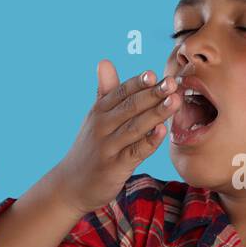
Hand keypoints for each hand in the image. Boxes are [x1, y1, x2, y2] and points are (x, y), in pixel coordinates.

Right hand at [53, 59, 178, 213]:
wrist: (71, 184)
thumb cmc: (89, 147)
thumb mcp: (94, 117)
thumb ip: (104, 91)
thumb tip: (104, 61)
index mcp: (99, 111)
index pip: (121, 92)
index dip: (138, 82)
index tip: (155, 73)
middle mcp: (102, 126)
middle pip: (130, 106)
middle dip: (152, 93)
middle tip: (172, 83)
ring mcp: (108, 147)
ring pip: (135, 126)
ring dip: (156, 113)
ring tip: (174, 101)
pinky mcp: (115, 167)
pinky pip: (135, 152)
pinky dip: (149, 141)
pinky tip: (162, 131)